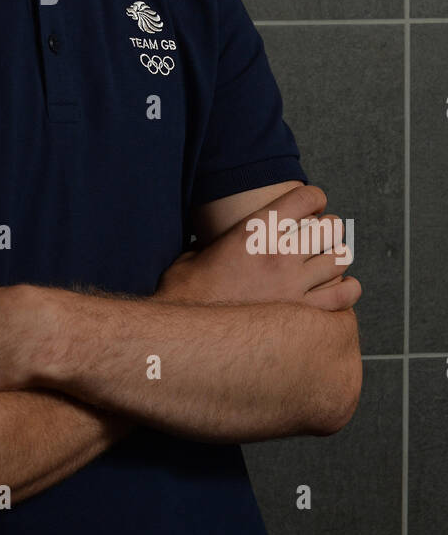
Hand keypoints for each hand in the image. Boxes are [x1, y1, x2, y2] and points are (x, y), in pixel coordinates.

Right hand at [155, 185, 360, 311]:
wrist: (190, 337)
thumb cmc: (187, 296)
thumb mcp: (193, 255)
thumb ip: (213, 242)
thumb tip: (211, 240)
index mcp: (254, 232)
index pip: (304, 198)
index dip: (314, 197)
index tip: (313, 205)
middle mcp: (279, 255)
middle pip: (329, 227)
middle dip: (328, 228)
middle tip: (322, 235)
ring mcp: (294, 286)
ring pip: (340, 259)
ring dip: (337, 257)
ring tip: (330, 260)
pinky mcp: (302, 315)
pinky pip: (343, 296)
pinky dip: (347, 290)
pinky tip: (341, 288)